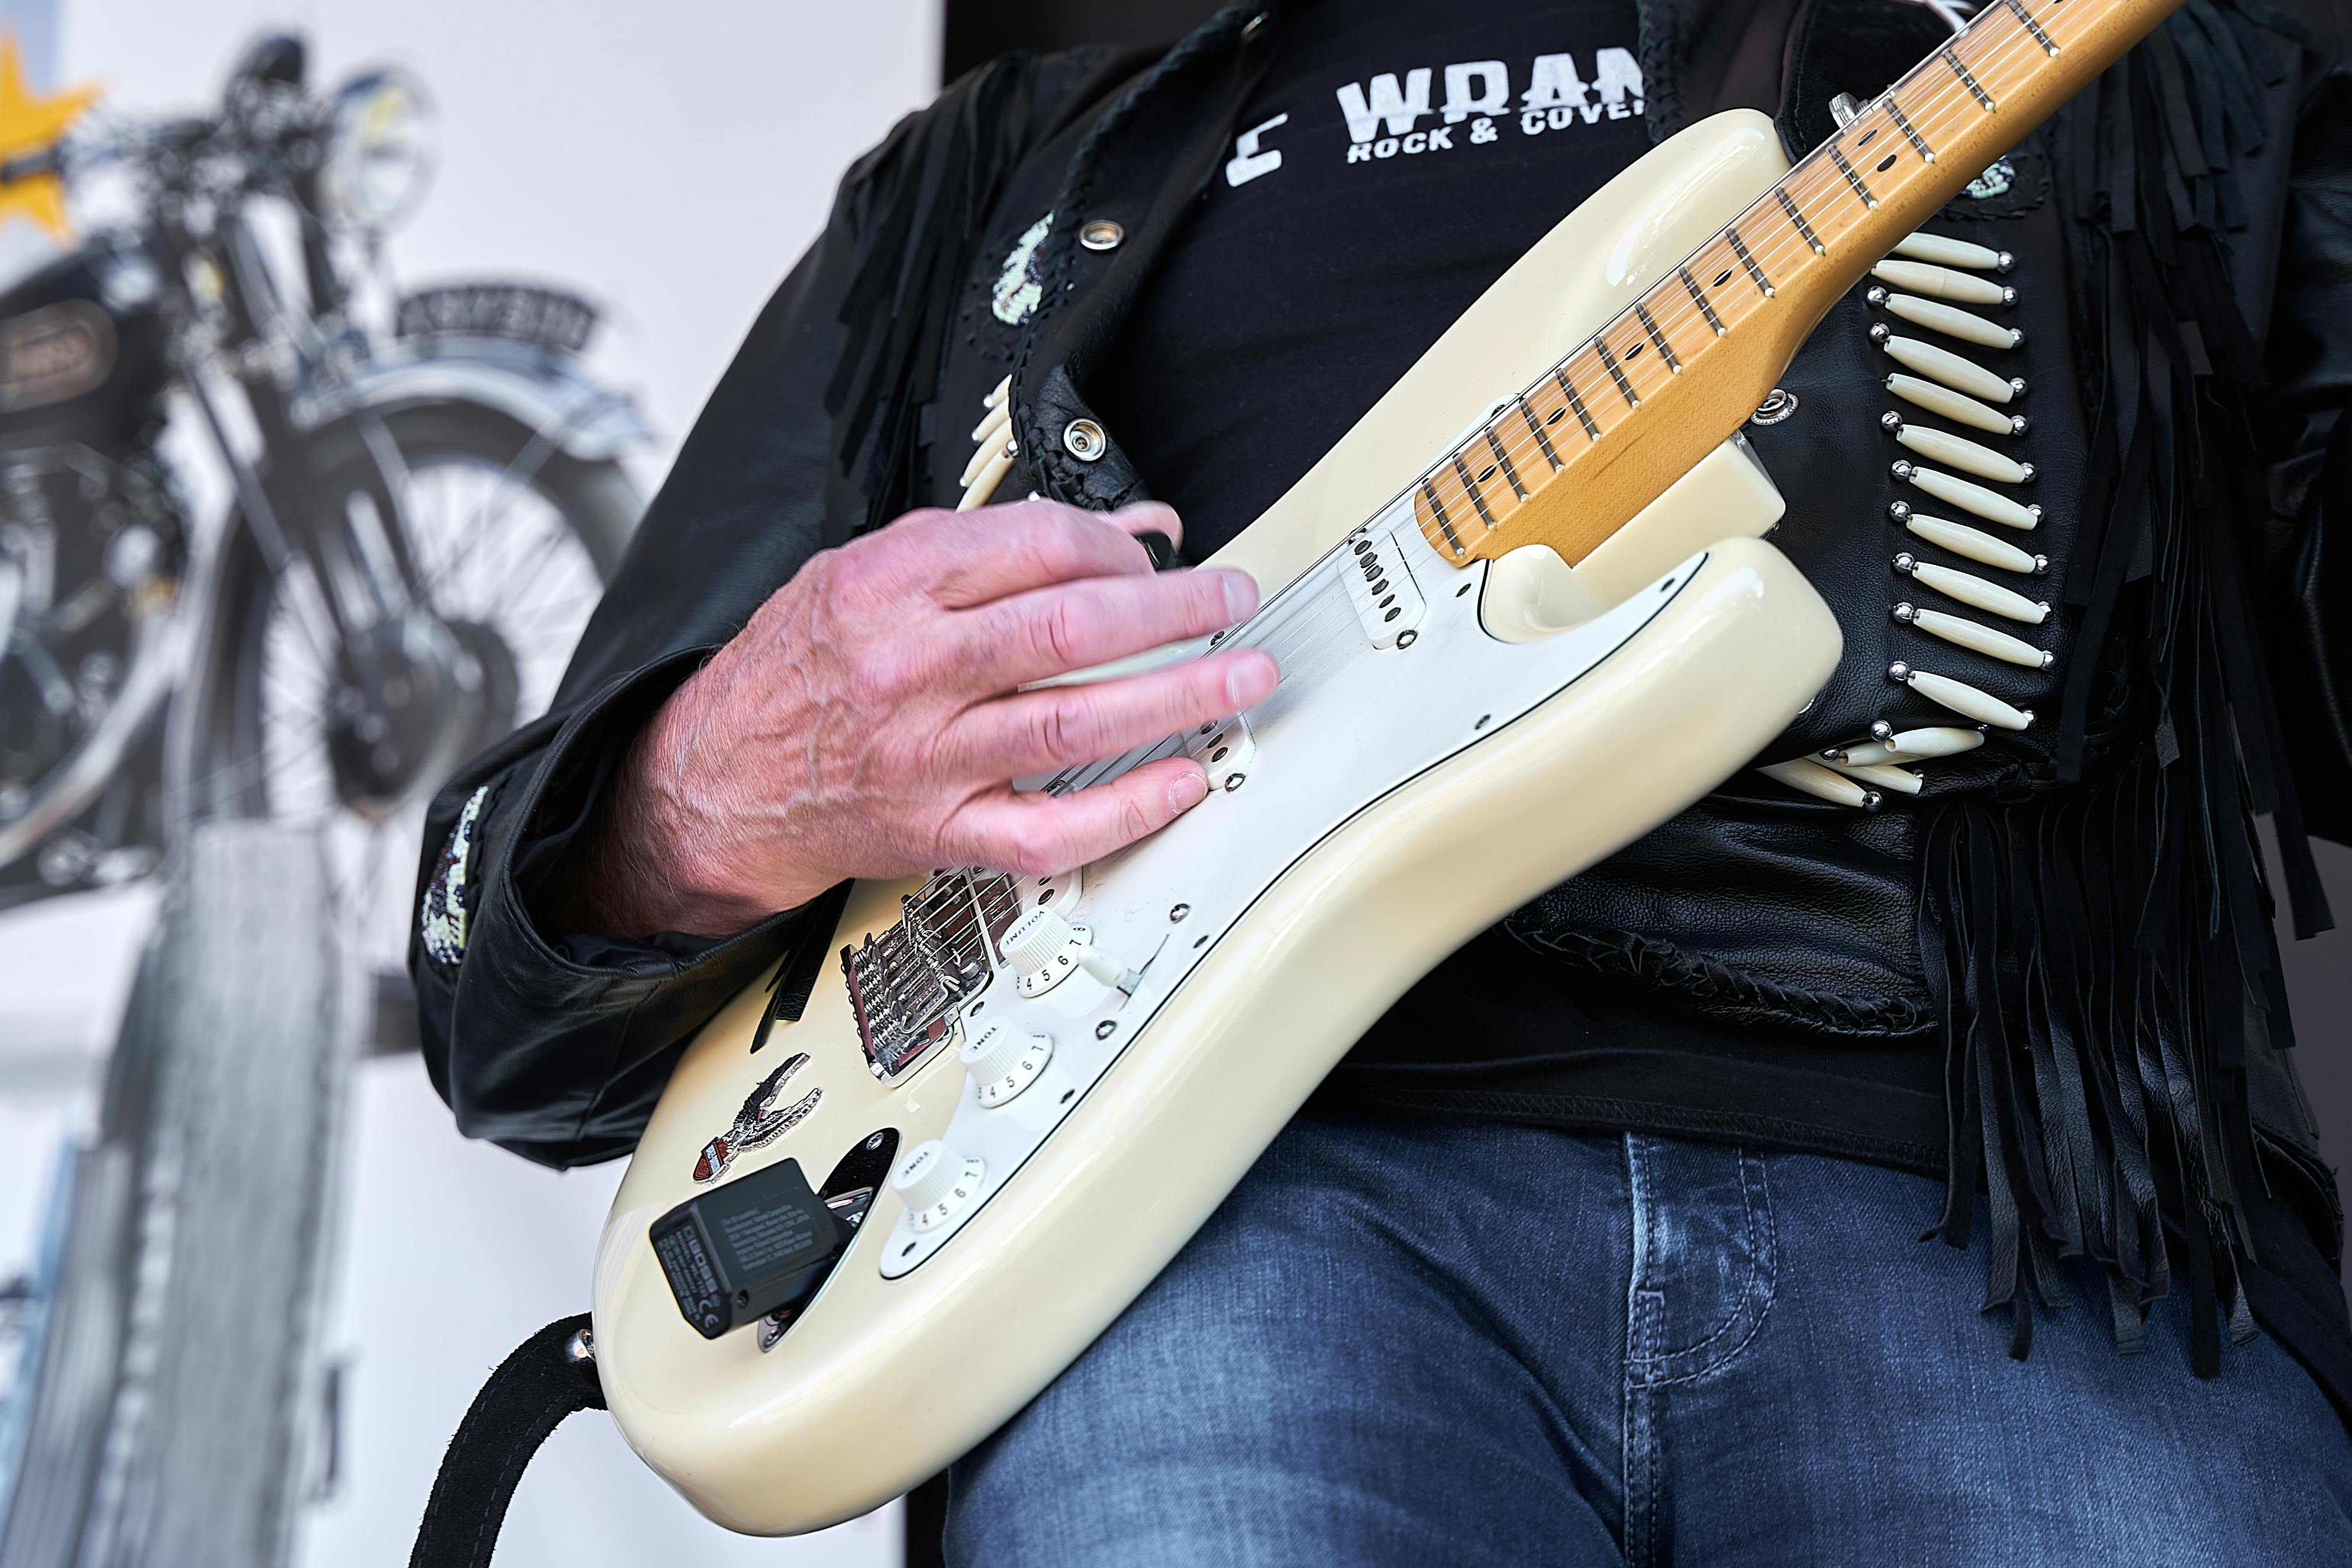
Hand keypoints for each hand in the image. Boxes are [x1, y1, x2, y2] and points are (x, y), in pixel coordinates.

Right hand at [555, 500, 1276, 938]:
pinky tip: (1182, 782)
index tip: (1160, 553)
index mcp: (890, 584)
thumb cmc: (800, 667)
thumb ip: (997, 547)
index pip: (1038, 546)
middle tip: (1234, 601)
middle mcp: (911, 668)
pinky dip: (1125, 810)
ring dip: (1178, 698)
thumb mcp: (871, 570)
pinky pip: (1048, 830)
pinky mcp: (939, 830)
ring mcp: (927, 756)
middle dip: (1176, 611)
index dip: (1120, 547)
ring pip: (1075, 724)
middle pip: (1071, 629)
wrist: (718, 777)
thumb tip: (1130, 531)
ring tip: (1243, 677)